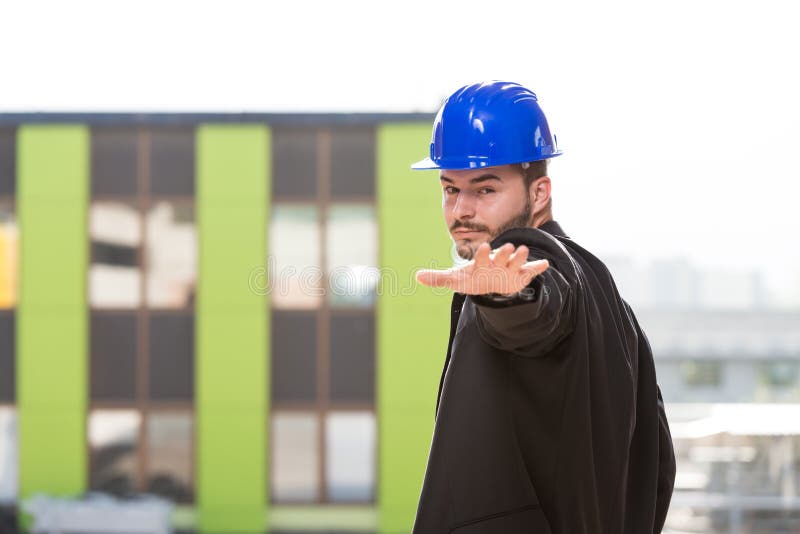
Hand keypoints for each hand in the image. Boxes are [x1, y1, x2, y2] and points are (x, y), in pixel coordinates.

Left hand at [416, 242, 549, 294]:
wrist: (491, 280)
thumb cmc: (472, 277)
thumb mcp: (456, 279)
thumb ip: (438, 279)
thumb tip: (416, 277)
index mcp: (482, 263)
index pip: (481, 258)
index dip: (483, 253)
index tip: (484, 246)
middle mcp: (497, 263)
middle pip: (501, 257)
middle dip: (504, 253)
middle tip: (509, 246)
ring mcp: (510, 269)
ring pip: (516, 262)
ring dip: (521, 257)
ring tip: (524, 251)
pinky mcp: (521, 276)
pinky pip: (531, 271)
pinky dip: (537, 268)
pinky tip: (545, 264)